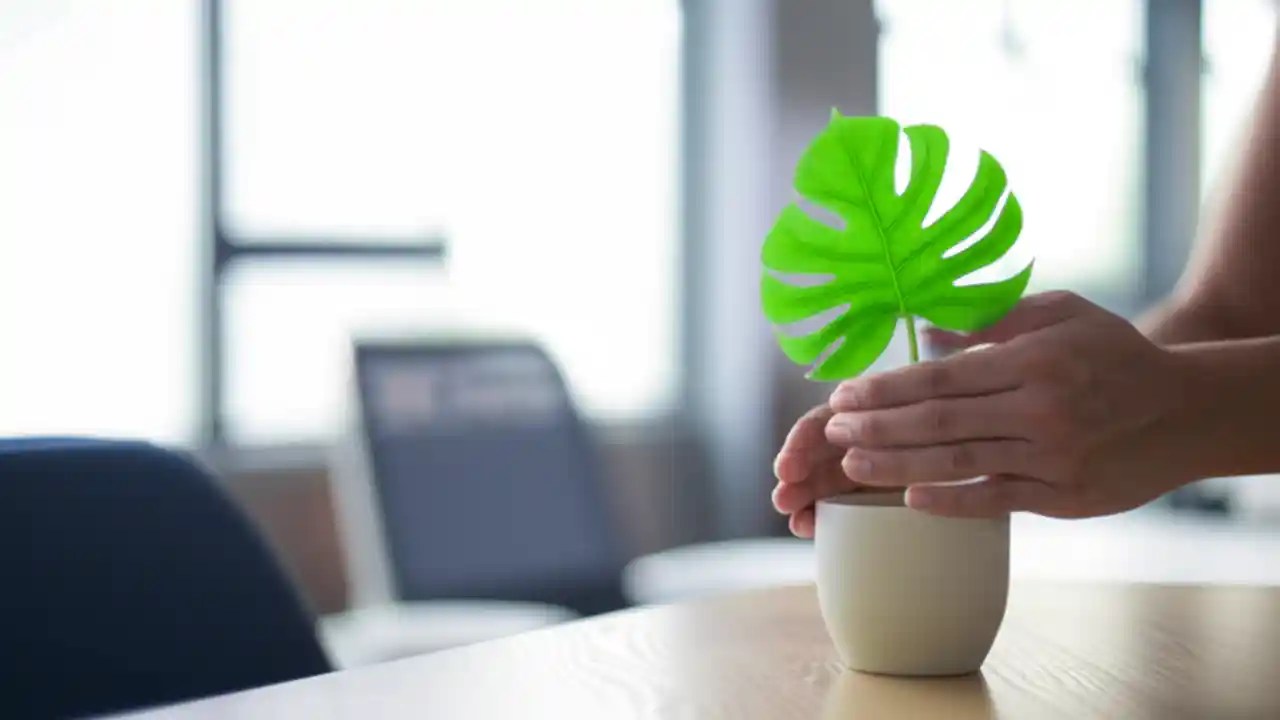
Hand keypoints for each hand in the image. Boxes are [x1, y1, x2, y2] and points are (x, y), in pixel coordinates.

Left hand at [773, 291, 1194, 531]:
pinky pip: (995, 501)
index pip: (942, 376)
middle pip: (939, 422)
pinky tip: (909, 498)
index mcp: (1034, 361)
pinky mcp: (1064, 498)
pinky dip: (950, 502)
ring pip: (958, 463)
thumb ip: (993, 321)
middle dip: (877, 426)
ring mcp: (1052, 458)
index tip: (844, 392)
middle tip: (832, 428)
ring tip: (852, 463)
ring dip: (897, 464)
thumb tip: (927, 332)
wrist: (1187, 412)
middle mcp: (1041, 410)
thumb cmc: (1115, 354)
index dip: (888, 387)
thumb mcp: (1063, 314)